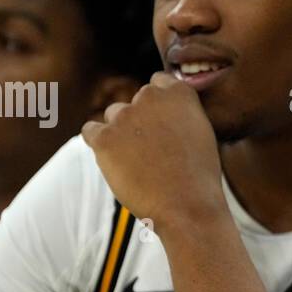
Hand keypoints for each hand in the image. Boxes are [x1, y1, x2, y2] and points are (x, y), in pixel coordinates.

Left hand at [81, 72, 223, 230]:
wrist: (187, 208)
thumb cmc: (198, 178)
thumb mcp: (201, 134)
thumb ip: (181, 114)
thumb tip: (161, 113)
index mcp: (179, 92)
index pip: (157, 84)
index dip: (157, 107)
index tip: (160, 126)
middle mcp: (151, 97)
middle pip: (134, 102)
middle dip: (139, 122)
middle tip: (152, 153)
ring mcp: (125, 115)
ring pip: (113, 117)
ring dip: (120, 135)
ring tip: (139, 164)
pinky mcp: (104, 137)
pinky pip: (90, 132)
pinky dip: (99, 145)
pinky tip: (116, 163)